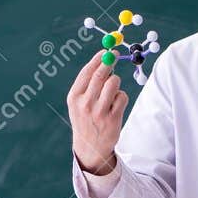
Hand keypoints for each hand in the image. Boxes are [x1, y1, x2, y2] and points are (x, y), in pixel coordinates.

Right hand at [67, 54, 127, 174]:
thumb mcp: (78, 102)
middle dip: (109, 62)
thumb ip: (87, 83)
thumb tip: (104, 60)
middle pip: (100, 75)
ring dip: (116, 83)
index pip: (86, 72)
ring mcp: (99, 112)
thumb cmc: (85, 119)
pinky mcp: (112, 119)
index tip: (106, 50)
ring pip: (114, 83)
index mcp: (74, 97)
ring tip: (112, 92)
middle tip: (115, 55)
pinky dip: (122, 97)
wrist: (89, 148)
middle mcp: (85, 104)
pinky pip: (123, 97)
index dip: (98, 58)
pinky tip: (115, 105)